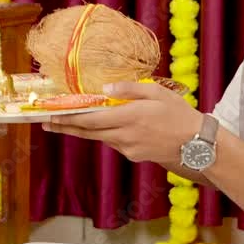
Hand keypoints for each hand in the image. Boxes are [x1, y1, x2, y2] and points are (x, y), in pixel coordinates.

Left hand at [43, 81, 202, 164]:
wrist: (197, 144)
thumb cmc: (179, 113)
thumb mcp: (156, 92)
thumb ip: (129, 89)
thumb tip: (105, 88)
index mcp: (128, 117)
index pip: (91, 119)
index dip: (68, 118)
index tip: (50, 116)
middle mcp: (124, 136)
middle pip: (88, 132)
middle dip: (66, 126)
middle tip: (46, 122)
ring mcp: (128, 148)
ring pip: (100, 137)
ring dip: (83, 130)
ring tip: (66, 122)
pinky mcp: (133, 155)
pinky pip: (114, 142)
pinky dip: (105, 134)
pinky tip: (103, 127)